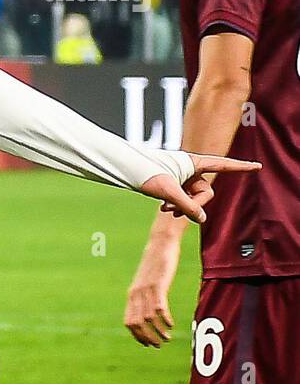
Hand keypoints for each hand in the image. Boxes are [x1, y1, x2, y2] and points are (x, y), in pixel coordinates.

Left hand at [124, 231, 180, 346]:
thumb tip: (150, 310)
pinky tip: (171, 324)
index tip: (147, 344)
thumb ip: (146, 295)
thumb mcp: (147, 282)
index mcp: (132, 295)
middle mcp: (136, 294)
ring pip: (148, 318)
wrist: (160, 243)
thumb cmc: (156, 264)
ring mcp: (146, 289)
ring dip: (157, 331)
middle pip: (136, 323)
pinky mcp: (158, 284)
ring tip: (167, 338)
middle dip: (147, 337)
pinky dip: (164, 319)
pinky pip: (158, 306)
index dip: (137, 336)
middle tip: (158, 345)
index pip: (128, 322)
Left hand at [138, 152, 259, 222]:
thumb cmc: (146, 173)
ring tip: (164, 209)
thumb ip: (186, 206)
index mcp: (194, 163)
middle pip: (205, 192)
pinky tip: (164, 209)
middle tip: (172, 210)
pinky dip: (176, 205)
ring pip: (193, 199)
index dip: (240, 167)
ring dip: (182, 207)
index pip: (223, 165)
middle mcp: (192, 169)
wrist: (126, 169)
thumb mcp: (167, 191)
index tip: (257, 166)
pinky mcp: (176, 184)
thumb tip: (202, 220)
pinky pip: (184, 199)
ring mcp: (184, 177)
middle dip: (191, 204)